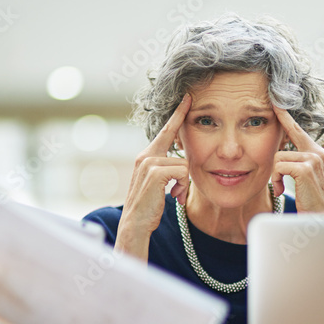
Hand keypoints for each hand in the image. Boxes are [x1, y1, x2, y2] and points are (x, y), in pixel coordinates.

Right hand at [118, 95, 191, 251]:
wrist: (135, 224)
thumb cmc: (149, 207)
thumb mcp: (158, 184)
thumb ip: (166, 169)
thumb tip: (183, 165)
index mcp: (146, 156)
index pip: (165, 131)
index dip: (178, 114)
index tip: (188, 98)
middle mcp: (145, 155)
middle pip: (180, 150)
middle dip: (183, 173)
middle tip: (175, 191)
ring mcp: (148, 162)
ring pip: (184, 165)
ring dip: (183, 184)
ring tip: (172, 197)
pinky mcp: (155, 172)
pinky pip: (183, 173)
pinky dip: (182, 187)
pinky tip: (172, 198)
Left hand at [270, 104, 323, 213]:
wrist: (320, 221)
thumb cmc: (310, 203)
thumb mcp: (303, 180)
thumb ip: (294, 164)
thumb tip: (277, 154)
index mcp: (317, 153)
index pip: (297, 130)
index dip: (285, 117)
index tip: (276, 102)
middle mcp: (318, 152)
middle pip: (282, 145)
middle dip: (274, 162)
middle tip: (277, 179)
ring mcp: (314, 158)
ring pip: (277, 157)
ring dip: (275, 176)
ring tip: (283, 189)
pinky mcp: (307, 168)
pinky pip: (278, 166)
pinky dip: (277, 180)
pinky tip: (283, 190)